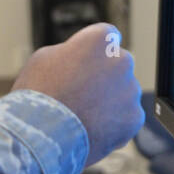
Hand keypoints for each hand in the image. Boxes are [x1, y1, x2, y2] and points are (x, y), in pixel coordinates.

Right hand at [11, 22, 143, 169]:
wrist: (42, 137)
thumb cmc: (38, 94)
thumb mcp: (45, 58)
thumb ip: (70, 53)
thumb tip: (78, 59)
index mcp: (100, 39)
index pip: (107, 37)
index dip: (95, 52)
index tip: (86, 64)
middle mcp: (121, 60)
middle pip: (117, 65)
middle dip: (104, 77)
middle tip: (81, 95)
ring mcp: (131, 90)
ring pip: (123, 93)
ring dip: (110, 101)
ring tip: (83, 117)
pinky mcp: (135, 117)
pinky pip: (127, 117)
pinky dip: (114, 124)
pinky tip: (92, 129)